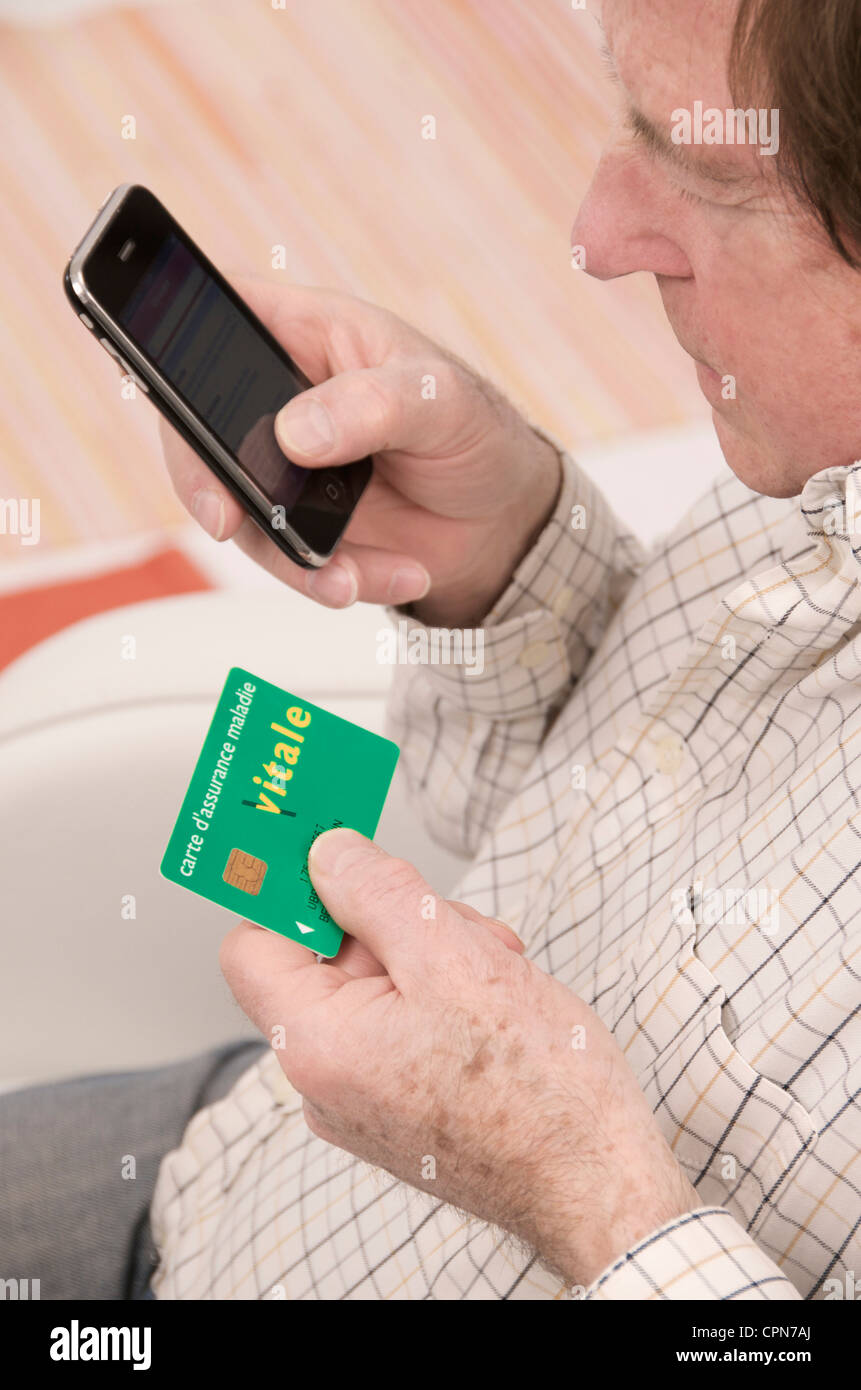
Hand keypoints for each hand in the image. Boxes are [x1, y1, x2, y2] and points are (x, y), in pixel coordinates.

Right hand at [160, 279, 561, 625]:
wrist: (505, 521)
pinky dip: (336, 578)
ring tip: (352, 575)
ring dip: (290, 556)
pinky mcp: (299, 528)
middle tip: (228, 520)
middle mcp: (277, 400)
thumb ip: (374, 404)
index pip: (212, 315)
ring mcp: (282, 469)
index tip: (182, 402)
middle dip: (208, 483)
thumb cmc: (475, 431)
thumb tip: (297, 432)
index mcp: (302, 333)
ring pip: (238, 513)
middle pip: (197, 428)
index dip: (174, 346)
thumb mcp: (440, 399)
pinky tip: (401, 572)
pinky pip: (286, 560)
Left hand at [220, 828, 699, 1288]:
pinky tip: (499, 1006)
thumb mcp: (454, 956)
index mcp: (317, 1046)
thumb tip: (325, 855)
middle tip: (460, 929)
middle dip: (394, 923)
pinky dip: (445, 998)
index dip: (294, 892)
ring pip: (375, 985)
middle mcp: (324, 1082)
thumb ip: (375, 892)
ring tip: (497, 975)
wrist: (601, 1187)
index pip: (255, 943)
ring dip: (433, 956)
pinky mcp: (402, 1108)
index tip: (338, 857)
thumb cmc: (539, 1091)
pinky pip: (400, 1025)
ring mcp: (363, 1099)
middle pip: (327, 957)